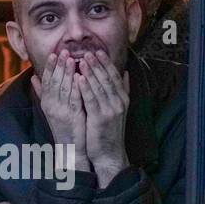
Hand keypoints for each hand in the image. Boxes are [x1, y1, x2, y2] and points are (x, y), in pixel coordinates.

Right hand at [30, 49, 89, 170]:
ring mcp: (61, 111)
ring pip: (63, 88)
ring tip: (71, 59)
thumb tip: (33, 77)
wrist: (70, 149)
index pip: (47, 81)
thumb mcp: (50, 108)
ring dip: (67, 73)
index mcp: (47, 102)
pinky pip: (74, 98)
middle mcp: (51, 105)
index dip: (50, 67)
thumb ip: (42, 92)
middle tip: (63, 51)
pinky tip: (80, 77)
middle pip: (54, 81)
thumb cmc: (63, 127)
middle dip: (58, 65)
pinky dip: (76, 87)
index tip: (53, 54)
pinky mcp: (72, 116)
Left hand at [77, 50, 129, 187]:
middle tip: (88, 50)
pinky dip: (85, 87)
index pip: (114, 76)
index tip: (98, 50)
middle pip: (107, 78)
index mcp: (123, 98)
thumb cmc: (110, 130)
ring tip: (81, 59)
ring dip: (90, 72)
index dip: (106, 63)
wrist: (110, 153)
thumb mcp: (119, 109)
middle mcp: (119, 102)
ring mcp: (110, 110)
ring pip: (99, 86)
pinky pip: (91, 99)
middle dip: (97, 63)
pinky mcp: (100, 118)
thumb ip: (122, 90)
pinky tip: (78, 78)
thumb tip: (126, 73)